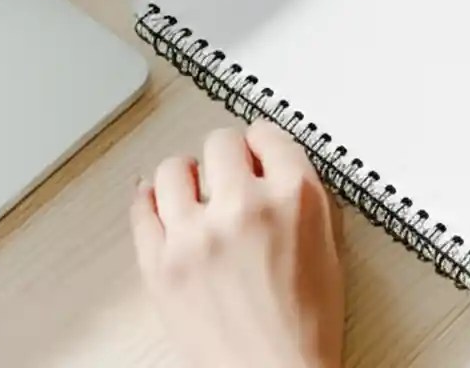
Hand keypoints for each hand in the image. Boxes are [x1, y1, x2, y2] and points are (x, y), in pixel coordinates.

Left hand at [130, 123, 344, 367]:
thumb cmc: (304, 332)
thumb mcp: (328, 254)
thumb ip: (301, 203)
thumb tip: (273, 169)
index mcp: (294, 201)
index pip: (268, 136)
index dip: (260, 145)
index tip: (254, 152)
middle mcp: (243, 208)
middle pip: (220, 143)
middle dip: (226, 158)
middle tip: (226, 176)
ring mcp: (195, 235)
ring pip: (174, 168)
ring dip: (186, 178)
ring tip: (193, 194)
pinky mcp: (160, 263)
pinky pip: (141, 208)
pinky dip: (150, 202)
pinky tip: (161, 207)